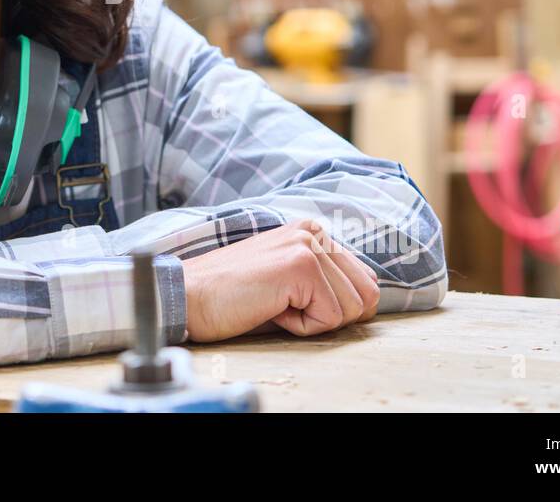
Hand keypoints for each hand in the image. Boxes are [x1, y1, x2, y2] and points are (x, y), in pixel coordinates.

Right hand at [181, 218, 380, 342]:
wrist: (188, 298)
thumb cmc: (233, 297)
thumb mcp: (289, 283)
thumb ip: (329, 282)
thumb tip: (371, 297)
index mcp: (313, 232)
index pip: (365, 281)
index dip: (334, 308)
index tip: (291, 301)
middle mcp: (314, 231)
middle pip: (365, 296)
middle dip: (328, 315)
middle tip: (283, 305)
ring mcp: (308, 245)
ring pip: (351, 309)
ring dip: (312, 321)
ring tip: (273, 303)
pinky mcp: (301, 265)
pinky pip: (329, 319)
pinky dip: (300, 327)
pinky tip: (270, 308)